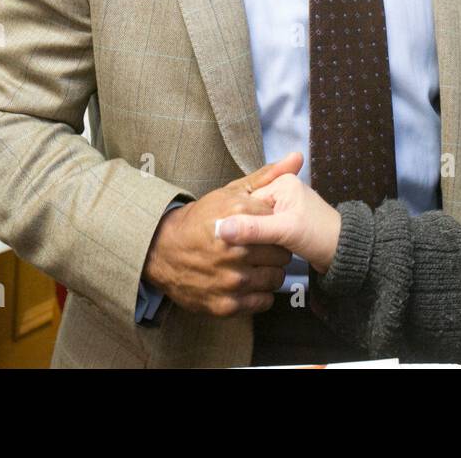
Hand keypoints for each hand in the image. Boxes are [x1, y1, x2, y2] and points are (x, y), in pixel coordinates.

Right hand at [141, 153, 302, 316]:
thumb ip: (267, 176)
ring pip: (276, 278)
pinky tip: (249, 282)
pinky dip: (260, 293)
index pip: (281, 224)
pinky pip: (263, 301)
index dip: (276, 226)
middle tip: (262, 248)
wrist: (163, 251)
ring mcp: (230, 279)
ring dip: (270, 272)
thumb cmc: (202, 219)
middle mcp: (235, 248)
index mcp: (238, 216)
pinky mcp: (226, 304)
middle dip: (275, 250)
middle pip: (282, 253)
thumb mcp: (231, 192)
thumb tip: (297, 157)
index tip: (267, 227)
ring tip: (256, 264)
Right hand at [218, 173, 341, 273]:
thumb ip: (254, 228)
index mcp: (281, 184)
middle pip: (248, 216)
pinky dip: (261, 249)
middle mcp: (279, 193)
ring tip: (265, 257)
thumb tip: (219, 229)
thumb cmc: (320, 236)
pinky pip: (262, 238)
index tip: (234, 243)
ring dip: (255, 246)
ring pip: (253, 230)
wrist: (344, 253)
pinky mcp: (282, 228)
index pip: (245, 204)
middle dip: (250, 235)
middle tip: (258, 251)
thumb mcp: (286, 230)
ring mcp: (280, 212)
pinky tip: (263, 263)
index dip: (240, 224)